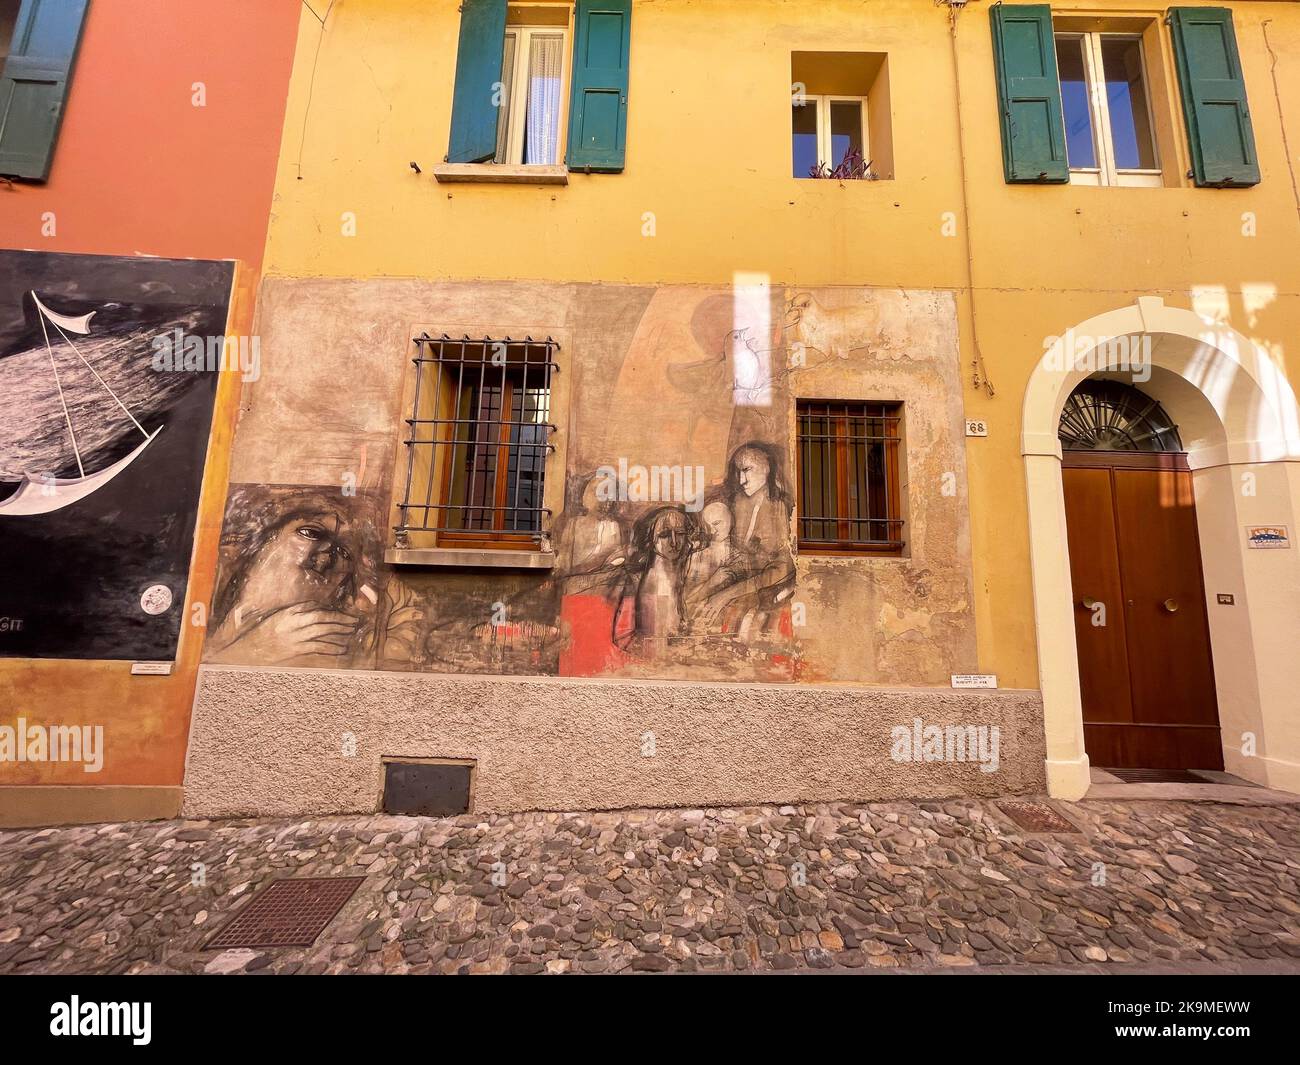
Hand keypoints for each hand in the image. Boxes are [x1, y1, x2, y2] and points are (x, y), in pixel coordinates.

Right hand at [210, 602, 359, 662]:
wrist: (245, 652)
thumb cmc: (261, 634)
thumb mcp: (276, 618)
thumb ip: (295, 613)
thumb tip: (315, 609)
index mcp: (286, 612)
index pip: (312, 607)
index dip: (329, 609)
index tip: (342, 611)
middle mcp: (290, 623)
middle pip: (320, 617)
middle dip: (339, 618)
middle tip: (354, 620)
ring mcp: (292, 637)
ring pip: (321, 631)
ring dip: (338, 631)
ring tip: (351, 630)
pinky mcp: (294, 650)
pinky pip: (316, 647)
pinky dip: (331, 648)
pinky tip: (342, 649)